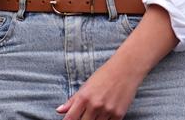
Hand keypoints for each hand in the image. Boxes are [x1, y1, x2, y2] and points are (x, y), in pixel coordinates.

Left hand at [55, 4, 177, 119]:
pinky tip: (103, 116)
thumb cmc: (104, 75)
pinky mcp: (119, 114)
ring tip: (94, 114)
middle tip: (82, 117)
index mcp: (84, 97)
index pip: (71, 117)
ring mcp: (107, 111)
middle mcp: (95, 105)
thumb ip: (72, 100)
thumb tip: (59, 110)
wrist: (125, 70)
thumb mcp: (85, 86)